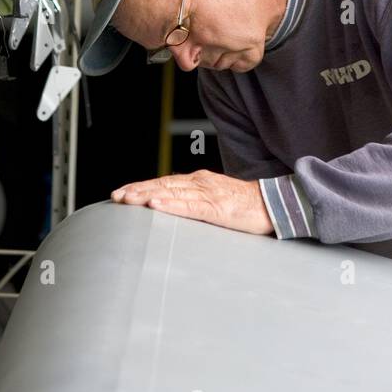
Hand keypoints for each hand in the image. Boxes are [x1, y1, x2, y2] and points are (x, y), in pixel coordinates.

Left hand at [110, 170, 274, 236]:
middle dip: (137, 191)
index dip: (141, 187)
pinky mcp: (218, 208)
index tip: (121, 194)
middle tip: (115, 197)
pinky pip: (190, 206)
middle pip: (162, 186)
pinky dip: (170, 205)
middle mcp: (201, 183)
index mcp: (199, 182)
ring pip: (171, 193)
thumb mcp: (216, 202)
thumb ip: (196, 203)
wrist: (276, 205)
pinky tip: (155, 206)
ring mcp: (209, 194)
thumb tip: (174, 208)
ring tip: (127, 199)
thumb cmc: (247, 206)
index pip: (164, 183)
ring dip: (146, 196)